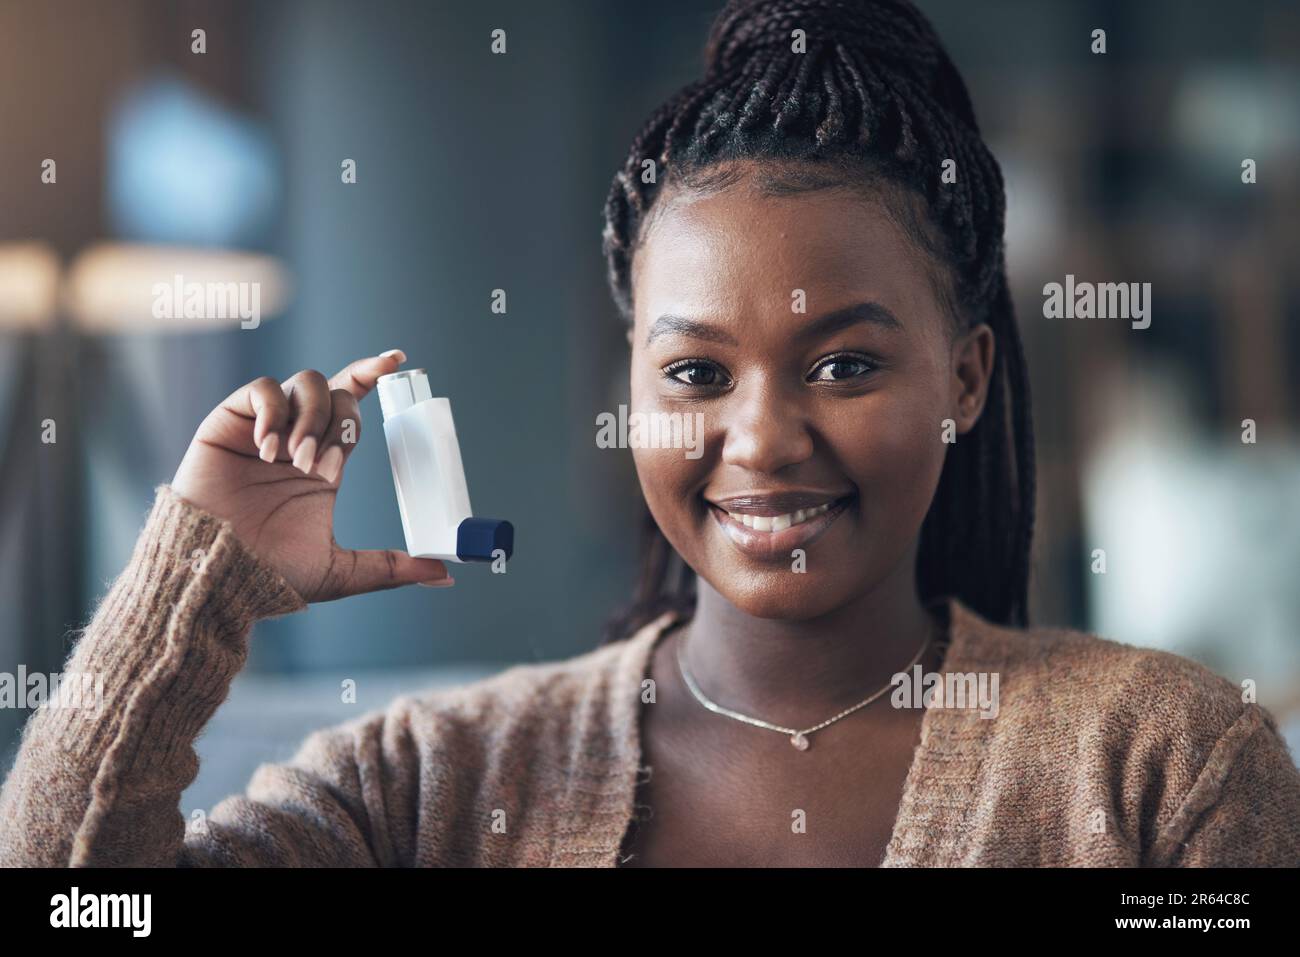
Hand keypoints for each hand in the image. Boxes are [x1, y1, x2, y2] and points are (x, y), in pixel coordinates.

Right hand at [171, 349, 452, 601]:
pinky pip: (260, 390)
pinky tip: (267, 448)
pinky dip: (272, 412)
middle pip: (337, 392)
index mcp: (326, 461)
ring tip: (296, 462)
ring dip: (311, 420)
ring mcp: (264, 427)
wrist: (215, 575)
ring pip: (304, 384)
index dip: (373, 375)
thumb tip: (445, 576)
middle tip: (322, 470)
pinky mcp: (228, 423)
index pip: (354, 404)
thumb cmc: (270, 573)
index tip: (397, 360)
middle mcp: (298, 437)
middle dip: (339, 425)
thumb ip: (390, 567)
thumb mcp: (340, 571)